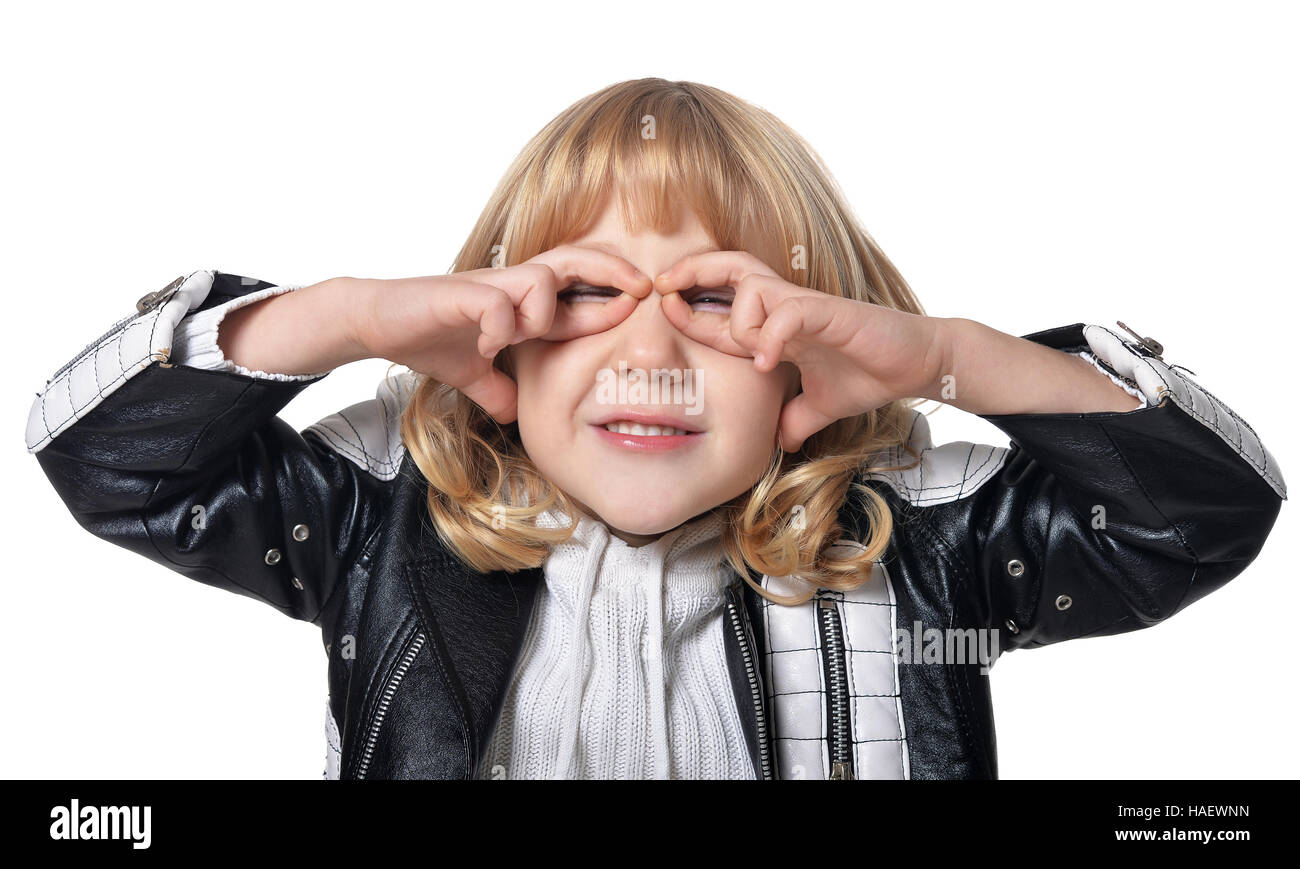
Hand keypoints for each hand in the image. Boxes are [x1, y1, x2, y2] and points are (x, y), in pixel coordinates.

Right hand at [355, 245, 652, 422]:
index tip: (642, 307)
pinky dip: (501, 327)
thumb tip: (518, 417)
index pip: (578, 294)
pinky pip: (497, 302)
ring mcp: (488, 287)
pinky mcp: (459, 293)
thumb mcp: (474, 376)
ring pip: (540, 278)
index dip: (611, 300)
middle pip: (572, 261)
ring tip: (525, 339)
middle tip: (642, 289)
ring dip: (545, 311)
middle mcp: (511, 288)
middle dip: (610, 272)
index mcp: (522, 305)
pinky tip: (488, 348)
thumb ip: (500, 392)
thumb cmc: (429, 338)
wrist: (379, 323)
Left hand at [654, 251, 948, 451]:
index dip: (690, 311)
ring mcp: (805, 307)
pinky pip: (788, 313)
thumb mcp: (819, 407)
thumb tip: (778, 443)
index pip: (722, 310)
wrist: (915, 364)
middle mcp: (786, 308)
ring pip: (752, 289)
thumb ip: (794, 420)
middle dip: (693, 271)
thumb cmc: (869, 374)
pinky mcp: (829, 313)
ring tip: (751, 356)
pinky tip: (766, 364)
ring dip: (739, 321)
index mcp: (777, 325)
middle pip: (731, 268)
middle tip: (662, 286)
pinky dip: (771, 336)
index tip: (662, 311)